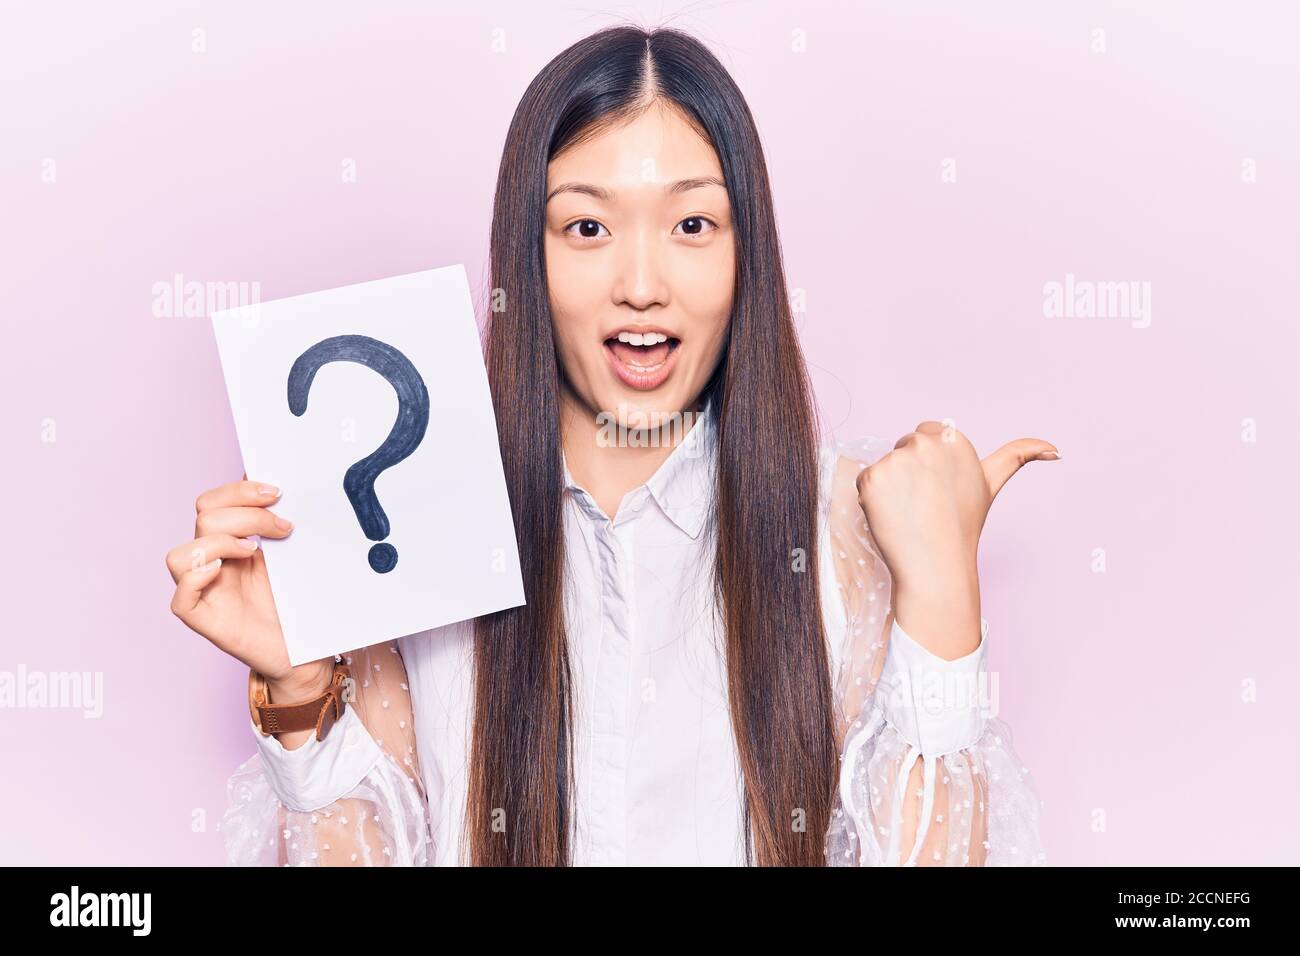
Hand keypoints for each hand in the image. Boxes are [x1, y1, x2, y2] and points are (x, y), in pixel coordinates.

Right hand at [165, 477, 333, 698]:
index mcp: (229, 542)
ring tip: (254, 552)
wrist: (306, 651)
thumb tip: (279, 485)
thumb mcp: (291, 556)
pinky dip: (196, 577)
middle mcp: (212, 563)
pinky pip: (180, 598)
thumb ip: (278, 524)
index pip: (212, 502)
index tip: (277, 493)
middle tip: (283, 528)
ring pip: (180, 555)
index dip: (239, 490)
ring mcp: (205, 593)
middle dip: (246, 514)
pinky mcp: (205, 621)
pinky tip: (223, 572)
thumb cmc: (297, 604)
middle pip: (202, 519)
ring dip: (219, 543)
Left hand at [856, 421, 1058, 658]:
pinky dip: (871, 499)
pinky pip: (864, 481)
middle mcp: (926, 443)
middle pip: (901, 448)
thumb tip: (1056, 449)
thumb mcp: (990, 483)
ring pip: (884, 465)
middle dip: (908, 473)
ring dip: (889, 487)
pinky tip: (891, 516)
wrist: (936, 565)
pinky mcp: (873, 477)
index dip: (927, 465)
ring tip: (910, 512)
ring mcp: (897, 460)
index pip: (924, 435)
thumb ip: (1019, 456)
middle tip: (924, 504)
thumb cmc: (962, 526)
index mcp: (953, 439)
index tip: (938, 490)